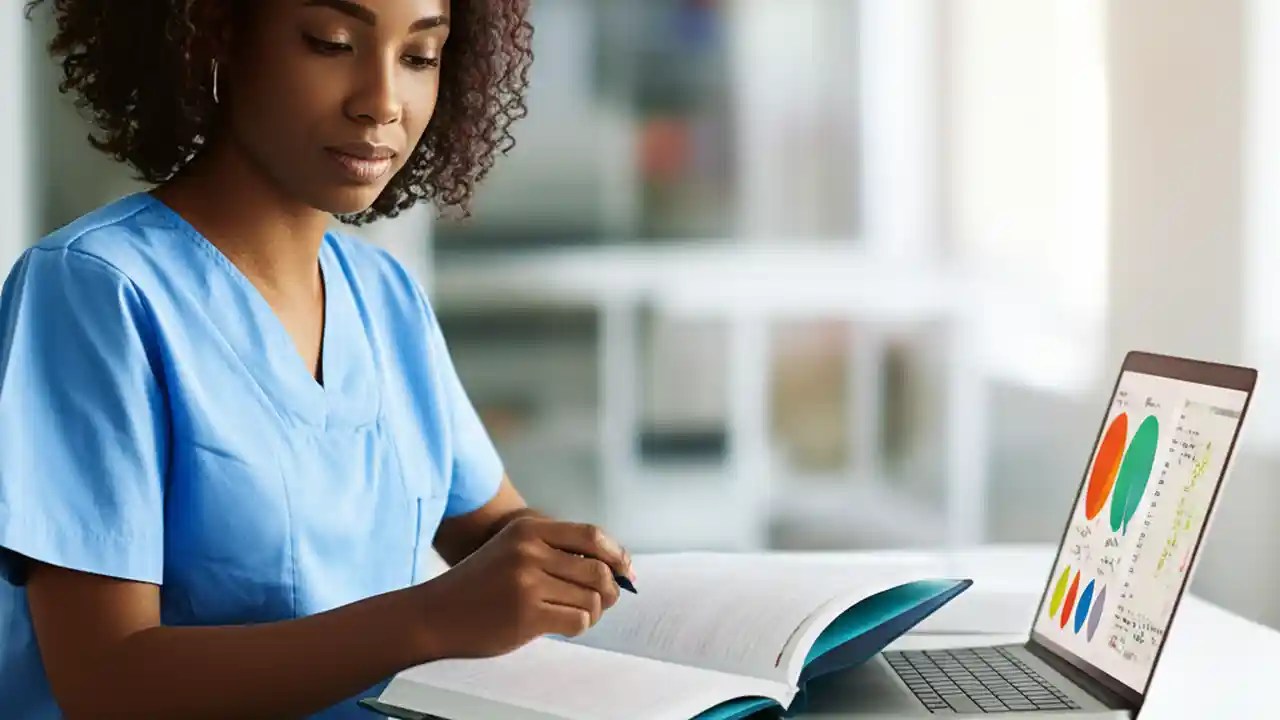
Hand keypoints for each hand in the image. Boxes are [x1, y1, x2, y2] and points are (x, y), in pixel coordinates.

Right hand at [413, 516, 635, 659]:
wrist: (435, 614)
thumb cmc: (482, 585)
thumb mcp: (514, 550)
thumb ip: (557, 551)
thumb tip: (619, 568)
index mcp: (529, 530)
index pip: (592, 535)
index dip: (616, 554)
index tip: (626, 571)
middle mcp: (529, 551)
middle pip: (598, 569)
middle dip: (610, 590)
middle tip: (604, 601)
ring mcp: (527, 583)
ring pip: (592, 598)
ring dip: (593, 611)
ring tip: (576, 614)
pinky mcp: (526, 615)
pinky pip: (578, 621)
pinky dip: (579, 626)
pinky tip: (563, 625)